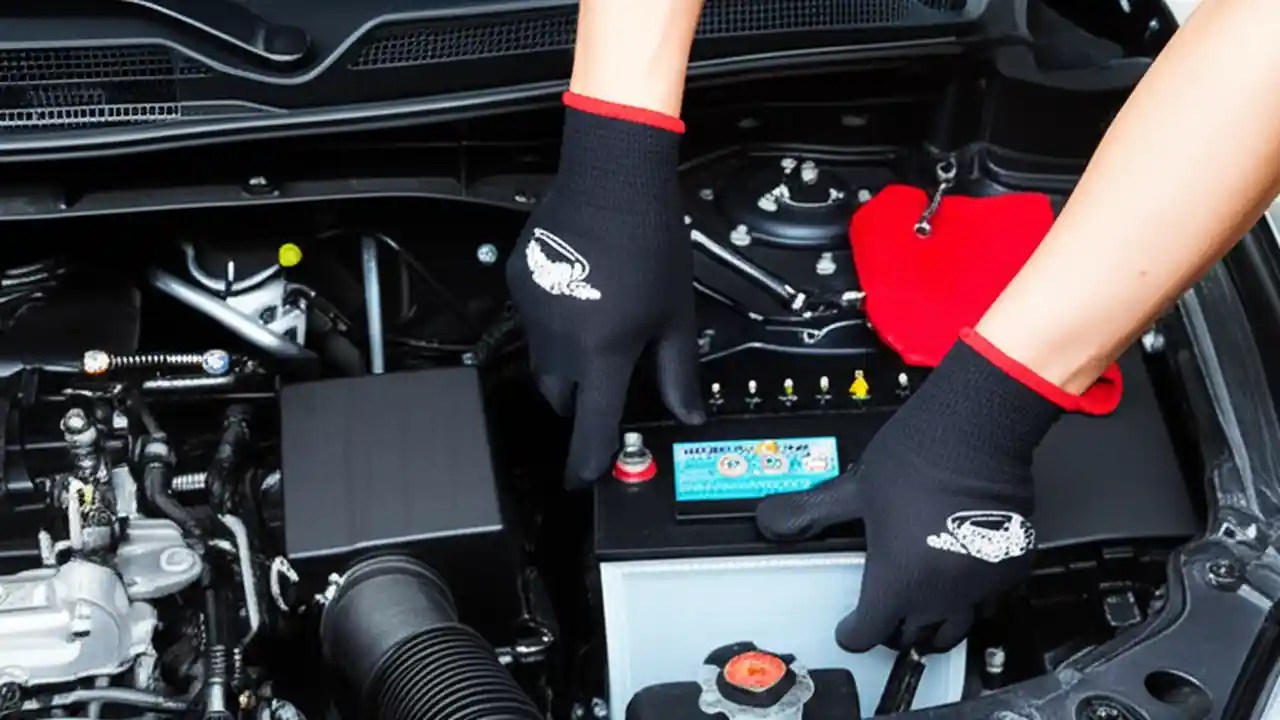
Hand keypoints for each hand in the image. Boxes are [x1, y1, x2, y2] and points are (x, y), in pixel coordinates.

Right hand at [506, 103, 704, 486]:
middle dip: (579, 401)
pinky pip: (532, 322)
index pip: (589, 426)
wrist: (612, 176)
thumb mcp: (675, 314)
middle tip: (605, 380)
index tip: (580, 479)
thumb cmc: (649, 238)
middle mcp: (560, 338)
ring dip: (566, 361)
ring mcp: (534, 311)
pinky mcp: (519, 284)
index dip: (585, 462)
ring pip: (543, 360)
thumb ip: (680, 372)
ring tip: (598, 323)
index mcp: (603, 351)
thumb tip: (689, 414)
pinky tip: (581, 291)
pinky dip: (553, 322)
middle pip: (559, 397)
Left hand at [756, 335, 1062, 651]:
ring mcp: (979, 584)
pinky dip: (972, 603)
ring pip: (954, 629)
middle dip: (892, 630)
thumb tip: (772, 520)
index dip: (852, 632)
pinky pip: (990, 604)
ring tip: (920, 612)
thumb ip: (811, 514)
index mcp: (897, 579)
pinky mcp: (1011, 568)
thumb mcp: (854, 489)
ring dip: (933, 626)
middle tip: (884, 616)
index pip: (867, 635)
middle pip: (912, 638)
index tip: (850, 626)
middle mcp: (941, 592)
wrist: (975, 430)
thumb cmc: (919, 456)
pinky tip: (961, 584)